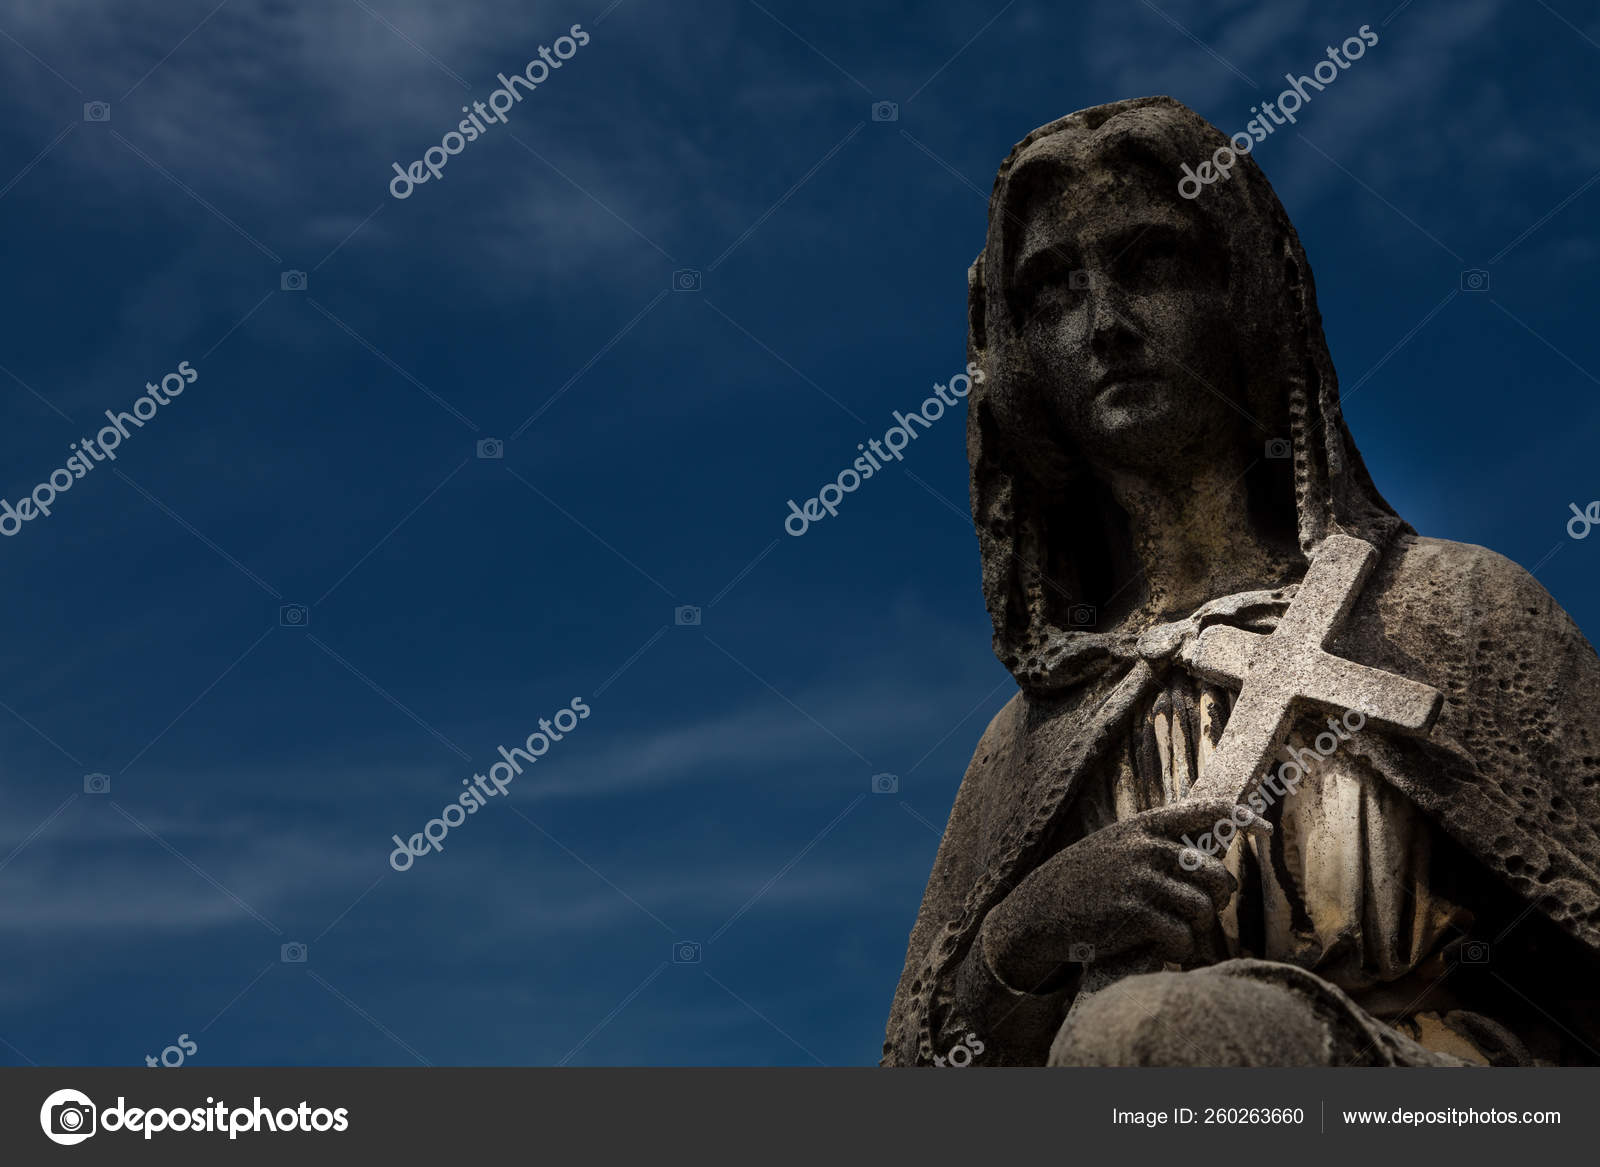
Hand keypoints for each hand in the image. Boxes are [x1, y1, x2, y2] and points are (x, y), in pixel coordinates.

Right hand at [978, 797, 1264, 989]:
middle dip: (1218, 898)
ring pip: (1203, 908)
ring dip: (1195, 928)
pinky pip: (1182, 937)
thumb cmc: (1079, 883)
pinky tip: (1162, 950)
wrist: (1035, 912)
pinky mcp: (1134, 915)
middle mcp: (1145, 848)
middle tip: (1201, 910)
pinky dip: (1179, 950)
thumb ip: (1150, 846)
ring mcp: (1140, 881)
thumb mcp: (1111, 848)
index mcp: (1142, 827)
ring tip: (1174, 932)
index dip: (1239, 816)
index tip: (1263, 827)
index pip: (1203, 810)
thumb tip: (1203, 858)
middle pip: (1217, 873)